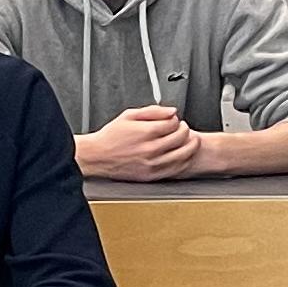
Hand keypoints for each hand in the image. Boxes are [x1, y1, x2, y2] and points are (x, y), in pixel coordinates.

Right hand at [73, 105, 203, 179]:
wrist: (97, 156)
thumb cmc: (111, 136)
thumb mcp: (128, 115)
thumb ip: (152, 111)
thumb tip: (171, 111)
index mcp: (145, 132)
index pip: (173, 123)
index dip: (176, 119)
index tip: (173, 120)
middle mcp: (150, 149)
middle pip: (180, 137)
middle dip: (185, 130)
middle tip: (183, 128)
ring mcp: (151, 163)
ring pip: (182, 154)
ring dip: (190, 145)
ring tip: (190, 140)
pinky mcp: (151, 175)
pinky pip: (175, 168)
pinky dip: (184, 161)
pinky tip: (184, 156)